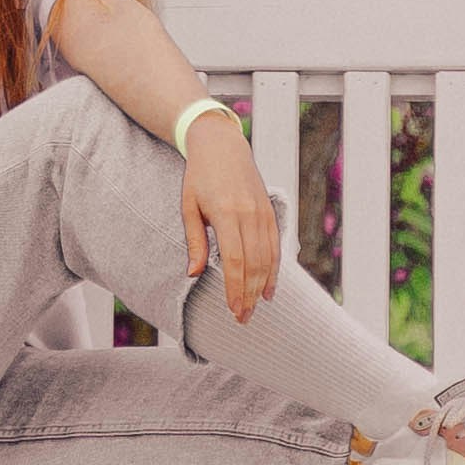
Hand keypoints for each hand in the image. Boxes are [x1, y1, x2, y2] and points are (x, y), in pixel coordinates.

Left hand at [178, 104, 280, 324]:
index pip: (234, 260)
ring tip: (254, 309)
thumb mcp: (188, 206)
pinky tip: (269, 288)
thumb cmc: (199, 177)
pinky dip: (274, 269)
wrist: (222, 145)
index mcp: (226, 213)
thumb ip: (194, 241)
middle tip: (242, 319)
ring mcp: (263, 213)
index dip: (234, 288)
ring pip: (268, 258)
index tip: (232, 310)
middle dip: (249, 295)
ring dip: (263, 286)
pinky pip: (276, 246)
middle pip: (254, 264)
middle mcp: (249, 214)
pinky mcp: (270, 212)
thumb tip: (193, 274)